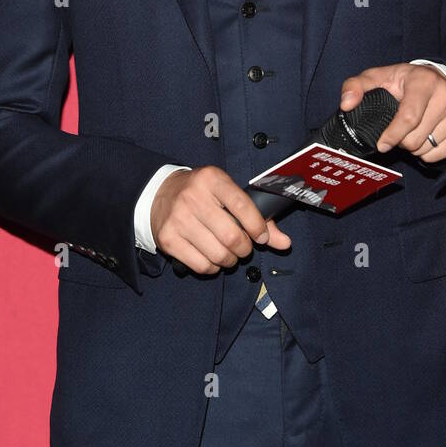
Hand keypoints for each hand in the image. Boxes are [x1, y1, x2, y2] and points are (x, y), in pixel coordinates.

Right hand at [150, 165, 290, 274]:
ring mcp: (178, 219)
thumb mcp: (227, 194)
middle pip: (232, 237)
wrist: (159, 194)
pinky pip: (202, 265)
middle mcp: (193, 197)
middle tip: (243, 247)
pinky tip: (211, 256)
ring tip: (228, 253)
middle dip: (244, 249)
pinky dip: (213, 267)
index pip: (243, 206)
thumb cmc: (202, 194)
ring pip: (218, 255)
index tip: (261, 236)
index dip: (257, 227)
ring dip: (230, 260)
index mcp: (212, 179)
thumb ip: (257, 217)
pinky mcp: (168, 239)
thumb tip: (285, 243)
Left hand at [340, 63, 445, 163]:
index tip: (382, 143)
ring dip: (414, 147)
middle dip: (401, 140)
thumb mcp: (378, 77)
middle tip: (398, 130)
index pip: (408, 117)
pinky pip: (441, 154)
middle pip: (416, 138)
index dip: (392, 135)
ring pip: (427, 148)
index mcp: (424, 81)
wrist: (439, 79)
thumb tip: (346, 104)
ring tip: (413, 130)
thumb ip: (356, 86)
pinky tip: (425, 137)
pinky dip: (428, 153)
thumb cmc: (404, 81)